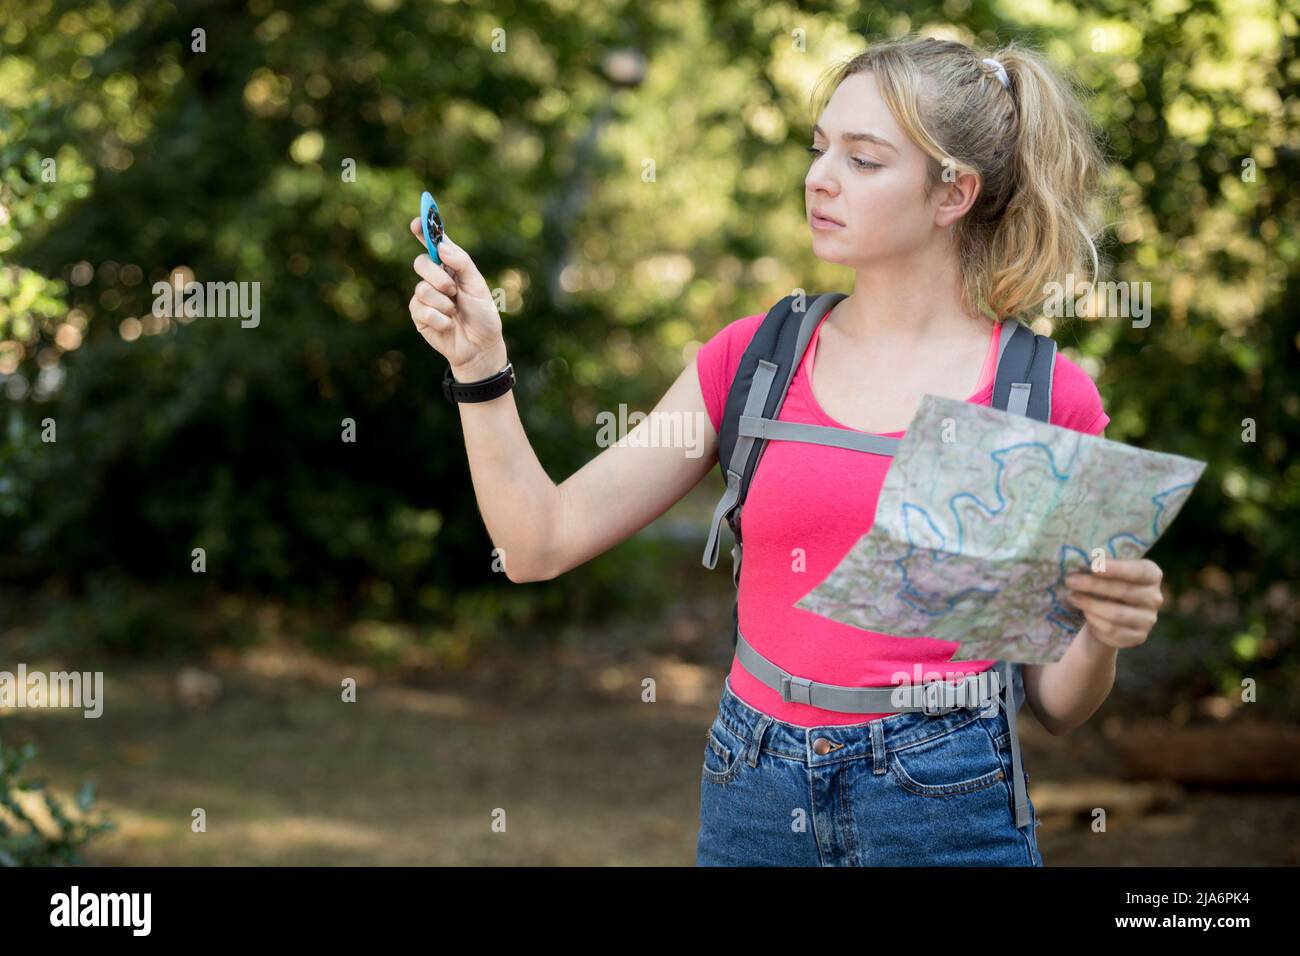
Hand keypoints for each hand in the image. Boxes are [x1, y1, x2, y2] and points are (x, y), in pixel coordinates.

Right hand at [407, 217, 506, 379]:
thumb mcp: (478, 286)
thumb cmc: (482, 315)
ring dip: (443, 303)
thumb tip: (441, 246)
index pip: (434, 244)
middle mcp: (435, 279)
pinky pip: (421, 309)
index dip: (424, 230)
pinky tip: (449, 325)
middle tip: (453, 290)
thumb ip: (462, 263)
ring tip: (455, 312)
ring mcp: (425, 297)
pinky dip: (439, 318)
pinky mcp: (419, 316)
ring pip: (421, 289)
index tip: (417, 222)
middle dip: (437, 277)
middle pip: (421, 263)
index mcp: (451, 267)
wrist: (480, 347)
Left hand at [1063, 559, 1163, 650]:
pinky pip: (1112, 630)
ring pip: (1116, 613)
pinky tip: (1084, 613)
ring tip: (1071, 597)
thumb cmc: (1108, 585)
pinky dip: (1094, 621)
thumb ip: (1102, 567)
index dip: (1117, 568)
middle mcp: (1155, 597)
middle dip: (1093, 585)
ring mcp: (1148, 619)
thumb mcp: (1109, 573)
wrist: (1111, 615)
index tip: (1093, 566)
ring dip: (1089, 605)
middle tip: (1070, 581)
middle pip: (1124, 591)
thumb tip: (1081, 560)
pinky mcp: (1138, 637)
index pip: (1139, 571)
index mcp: (1152, 575)